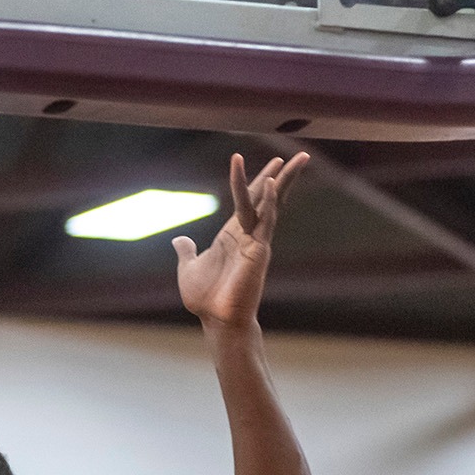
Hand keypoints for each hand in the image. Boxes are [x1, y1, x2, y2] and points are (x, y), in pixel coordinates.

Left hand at [172, 152, 308, 328]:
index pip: (246, 200)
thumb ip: (186, 251)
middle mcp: (248, 233)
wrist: (217, 320)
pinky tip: (271, 183)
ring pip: (272, 203)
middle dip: (279, 175)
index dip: (252, 180)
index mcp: (232, 233)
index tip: (258, 162)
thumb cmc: (206, 298)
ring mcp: (256, 240)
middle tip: (294, 155)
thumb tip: (179, 240)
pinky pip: (265, 220)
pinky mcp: (259, 250)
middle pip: (266, 197)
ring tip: (295, 159)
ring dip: (281, 180)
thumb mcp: (189, 267)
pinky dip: (269, 201)